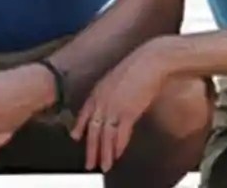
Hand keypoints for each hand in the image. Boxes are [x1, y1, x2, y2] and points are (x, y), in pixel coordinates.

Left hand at [72, 45, 166, 171]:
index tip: (75, 136)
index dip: (79, 126)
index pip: (85, 112)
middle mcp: (102, 100)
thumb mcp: (119, 77)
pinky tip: (117, 155)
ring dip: (104, 153)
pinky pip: (120, 133)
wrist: (151, 61)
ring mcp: (114, 106)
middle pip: (93, 129)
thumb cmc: (139, 66)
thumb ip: (112, 91)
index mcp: (99, 90)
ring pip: (105, 136)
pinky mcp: (128, 111)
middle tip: (89, 163)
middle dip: (91, 149)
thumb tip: (114, 100)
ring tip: (104, 166)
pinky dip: (118, 146)